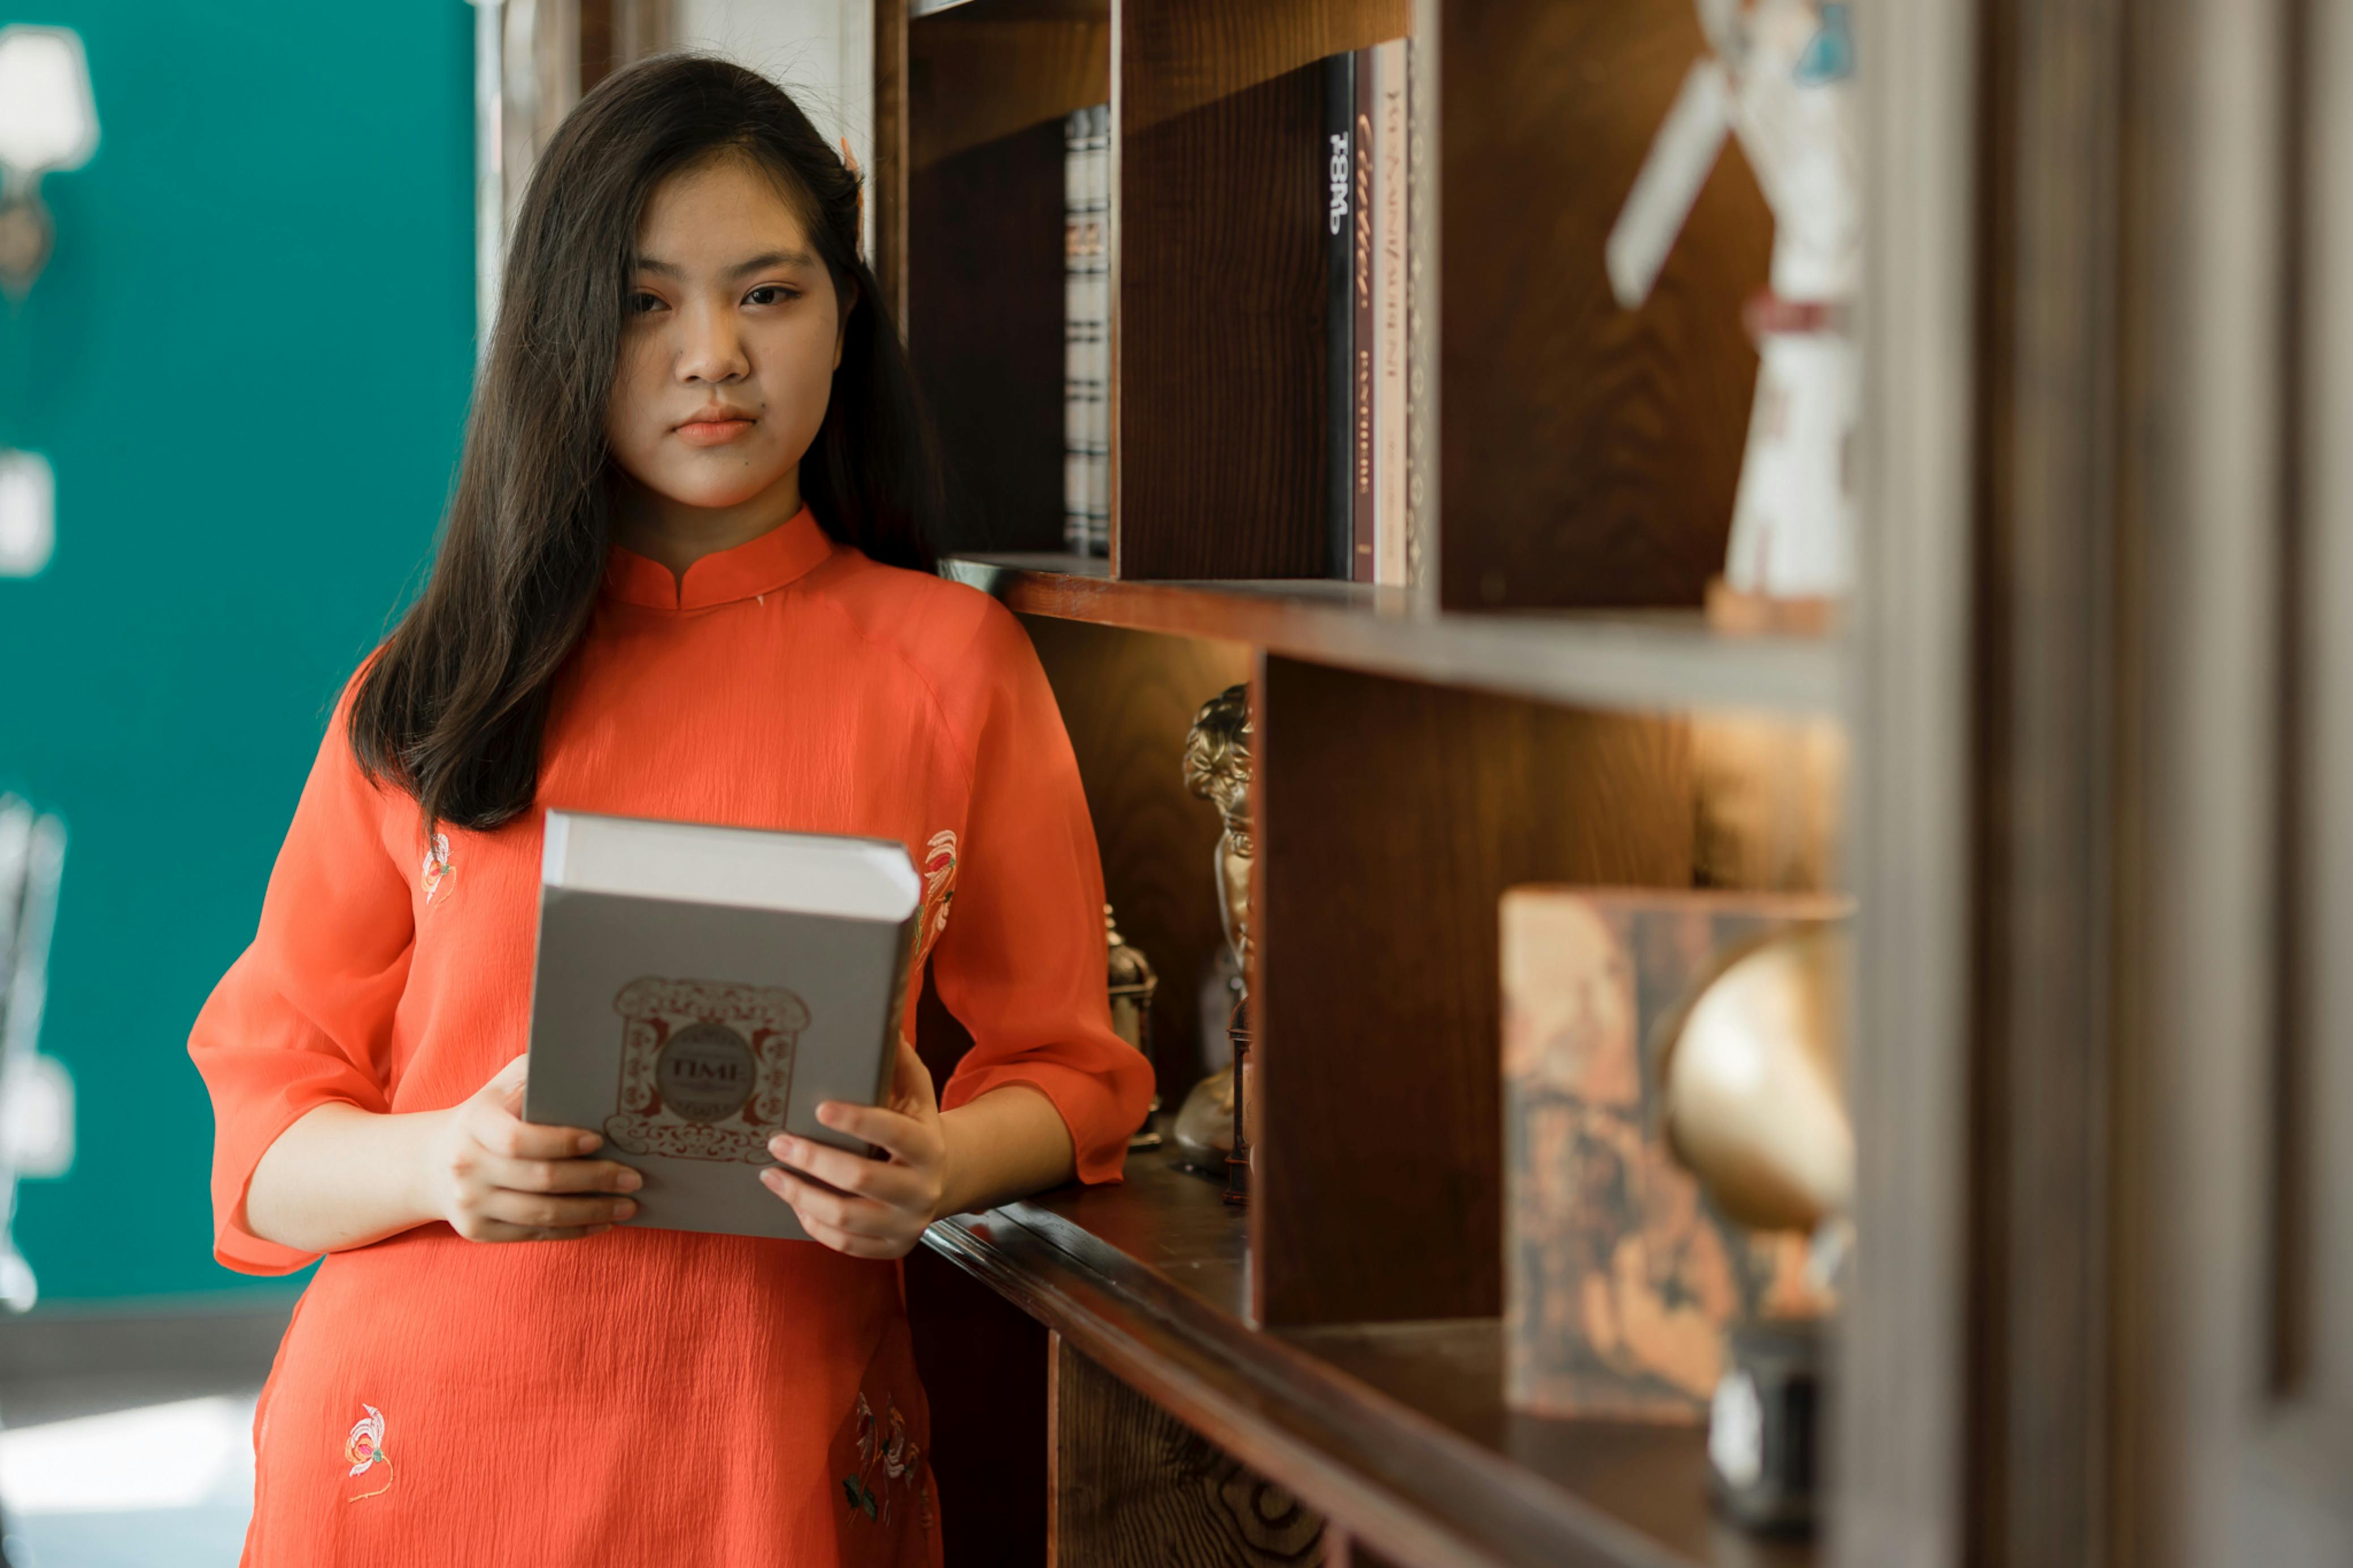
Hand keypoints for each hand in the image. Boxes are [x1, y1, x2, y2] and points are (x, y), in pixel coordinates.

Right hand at [420, 1054, 643, 1242]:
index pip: (518, 1139)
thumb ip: (538, 1073)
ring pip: (541, 1214)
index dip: (561, 1142)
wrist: (433, 1161)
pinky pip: (533, 1235)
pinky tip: (601, 1223)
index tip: (599, 1140)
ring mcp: (469, 1203)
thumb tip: (593, 1065)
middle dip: (595, 1180)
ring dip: (592, 1212)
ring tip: (627, 1205)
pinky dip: (573, 1231)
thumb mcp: (503, 1085)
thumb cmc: (489, 1115)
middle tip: (634, 1178)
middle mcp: (466, 1166)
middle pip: (540, 1179)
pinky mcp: (477, 1231)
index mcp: (475, 1123)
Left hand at [761, 1038, 945, 1258]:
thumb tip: (882, 1020)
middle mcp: (922, 1189)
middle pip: (862, 1179)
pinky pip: (846, 1244)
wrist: (945, 1177)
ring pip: (847, 1218)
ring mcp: (907, 1224)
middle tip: (777, 1141)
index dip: (857, 1121)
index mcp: (928, 1146)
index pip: (894, 1133)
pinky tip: (793, 1203)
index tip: (818, 1107)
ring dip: (801, 1196)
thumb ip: (899, 1062)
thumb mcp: (916, 1093)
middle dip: (813, 1160)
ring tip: (770, 1176)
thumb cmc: (917, 1126)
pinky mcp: (892, 1247)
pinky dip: (814, 1225)